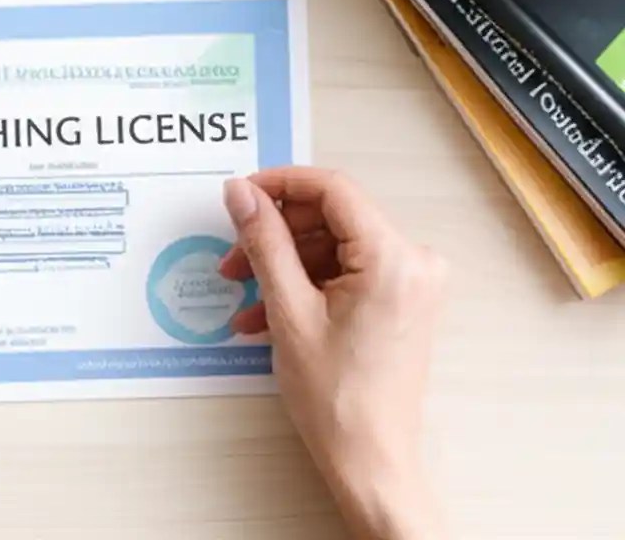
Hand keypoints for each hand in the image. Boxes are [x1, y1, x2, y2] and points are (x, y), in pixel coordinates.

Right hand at [219, 167, 445, 539]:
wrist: (371, 460)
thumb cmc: (336, 398)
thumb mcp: (288, 311)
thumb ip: (264, 242)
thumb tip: (240, 193)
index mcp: (394, 258)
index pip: (332, 190)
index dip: (279, 185)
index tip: (239, 197)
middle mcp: (413, 260)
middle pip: (332, 218)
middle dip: (276, 235)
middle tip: (231, 260)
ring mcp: (411, 282)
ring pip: (333, 247)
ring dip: (284, 265)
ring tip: (244, 297)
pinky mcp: (401, 300)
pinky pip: (346, 273)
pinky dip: (305, 286)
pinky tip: (266, 314)